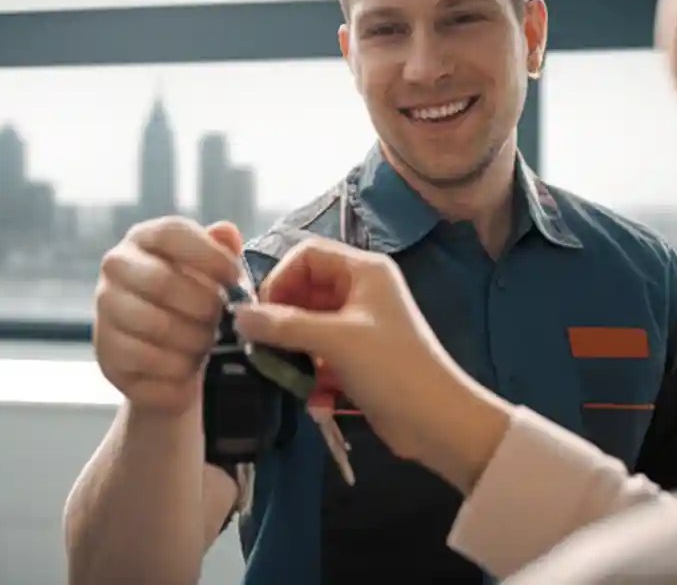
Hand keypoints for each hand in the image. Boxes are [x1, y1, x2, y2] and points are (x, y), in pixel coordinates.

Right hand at [94, 217, 242, 417]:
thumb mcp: (212, 274)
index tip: (235, 278)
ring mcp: (105, 308)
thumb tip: (226, 232)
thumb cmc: (194, 304)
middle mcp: (117, 266)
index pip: (171, 233)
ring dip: (193, 339)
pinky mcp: (106, 351)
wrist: (169, 358)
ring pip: (155, 324)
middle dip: (203, 306)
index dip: (209, 255)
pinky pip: (146, 360)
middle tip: (222, 320)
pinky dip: (176, 367)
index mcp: (144, 238)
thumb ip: (221, 251)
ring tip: (208, 343)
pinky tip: (189, 366)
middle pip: (162, 281)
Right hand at [232, 237, 510, 491]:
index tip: (262, 313)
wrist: (437, 422)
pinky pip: (318, 352)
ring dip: (292, 348)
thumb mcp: (335, 341)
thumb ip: (283, 326)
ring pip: (307, 324)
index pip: (306, 255)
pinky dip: (310, 370)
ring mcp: (358, 325)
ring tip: (282, 372)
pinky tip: (311, 394)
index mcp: (364, 271)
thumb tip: (238, 315)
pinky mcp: (355, 356)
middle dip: (281, 318)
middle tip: (263, 345)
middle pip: (304, 289)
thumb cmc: (391, 368)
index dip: (280, 278)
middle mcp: (360, 291)